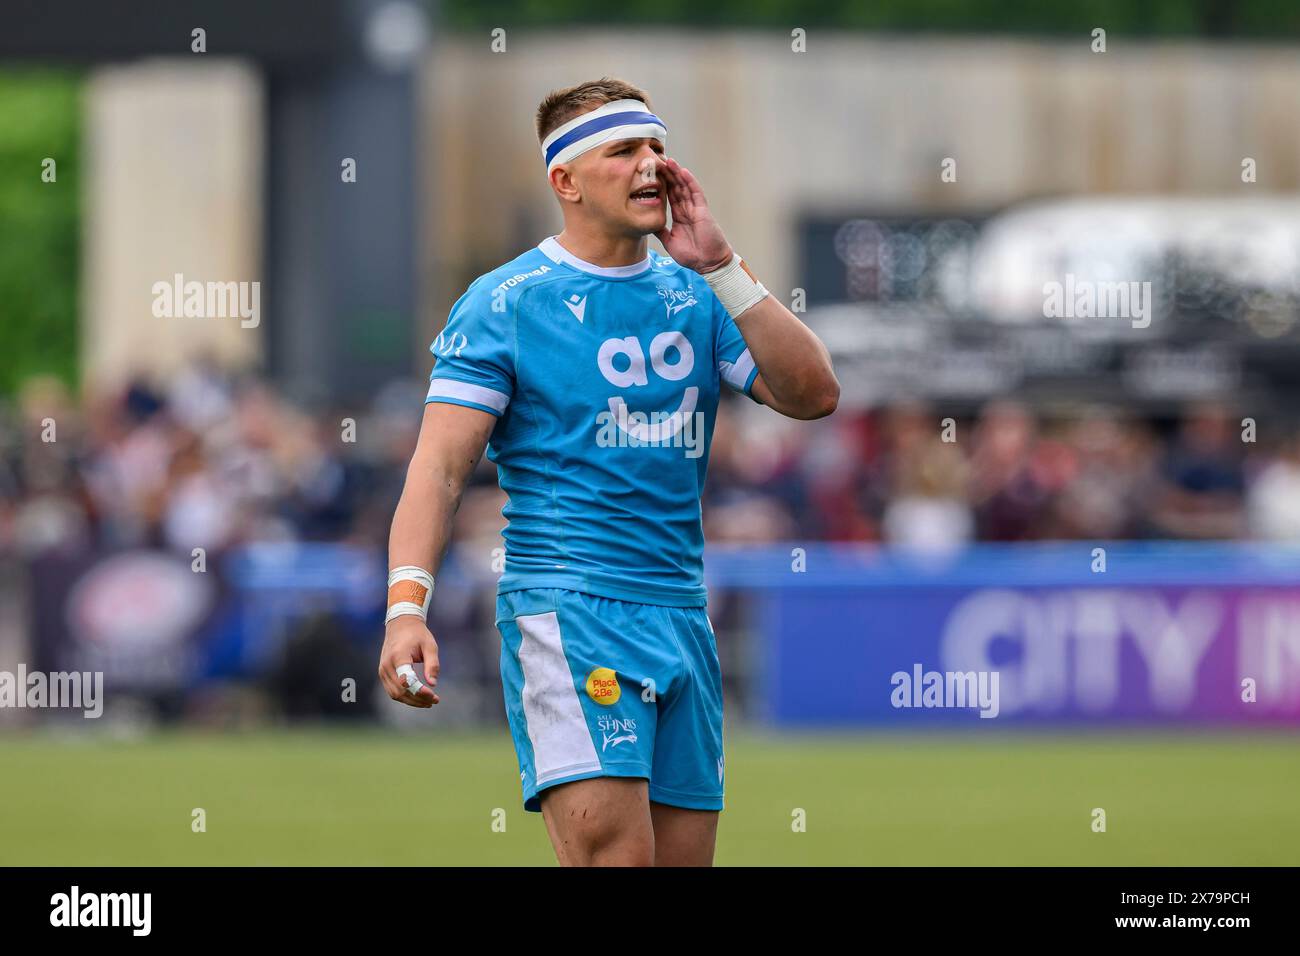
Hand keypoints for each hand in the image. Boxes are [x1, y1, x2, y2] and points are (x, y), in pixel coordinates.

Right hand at [378, 616, 439, 706]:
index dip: (420, 691)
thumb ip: (432, 664)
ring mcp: (382, 670)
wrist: (400, 625)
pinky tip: (418, 698)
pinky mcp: (383, 674)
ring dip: (412, 701)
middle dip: (419, 699)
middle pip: (401, 690)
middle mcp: (387, 665)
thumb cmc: (417, 634)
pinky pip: (392, 691)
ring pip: (395, 694)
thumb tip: (432, 684)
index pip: (407, 680)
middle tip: (435, 700)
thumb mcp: (430, 645)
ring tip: (428, 702)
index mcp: (398, 656)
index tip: (434, 695)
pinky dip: (405, 697)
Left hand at [653, 157, 733, 273]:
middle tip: (658, 160)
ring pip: (685, 187)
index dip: (662, 184)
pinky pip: (696, 193)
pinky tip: (683, 172)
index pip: (670, 196)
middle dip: (668, 174)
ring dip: (677, 173)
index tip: (653, 174)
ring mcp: (696, 209)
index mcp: (680, 216)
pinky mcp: (703, 211)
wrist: (708, 263)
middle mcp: (687, 210)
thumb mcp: (670, 242)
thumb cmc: (692, 255)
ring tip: (669, 161)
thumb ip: (661, 232)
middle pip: (677, 188)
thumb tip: (649, 225)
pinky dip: (690, 182)